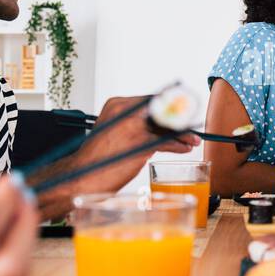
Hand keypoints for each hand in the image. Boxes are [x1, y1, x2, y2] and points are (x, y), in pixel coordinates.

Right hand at [68, 96, 199, 193]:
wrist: (81, 176)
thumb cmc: (98, 157)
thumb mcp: (115, 132)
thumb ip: (137, 125)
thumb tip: (163, 126)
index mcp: (118, 105)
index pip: (153, 100)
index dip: (172, 106)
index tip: (185, 112)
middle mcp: (125, 112)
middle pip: (162, 111)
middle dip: (181, 120)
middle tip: (193, 128)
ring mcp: (132, 127)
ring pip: (166, 126)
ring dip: (183, 133)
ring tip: (193, 140)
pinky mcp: (138, 144)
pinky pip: (165, 141)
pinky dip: (178, 144)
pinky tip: (184, 148)